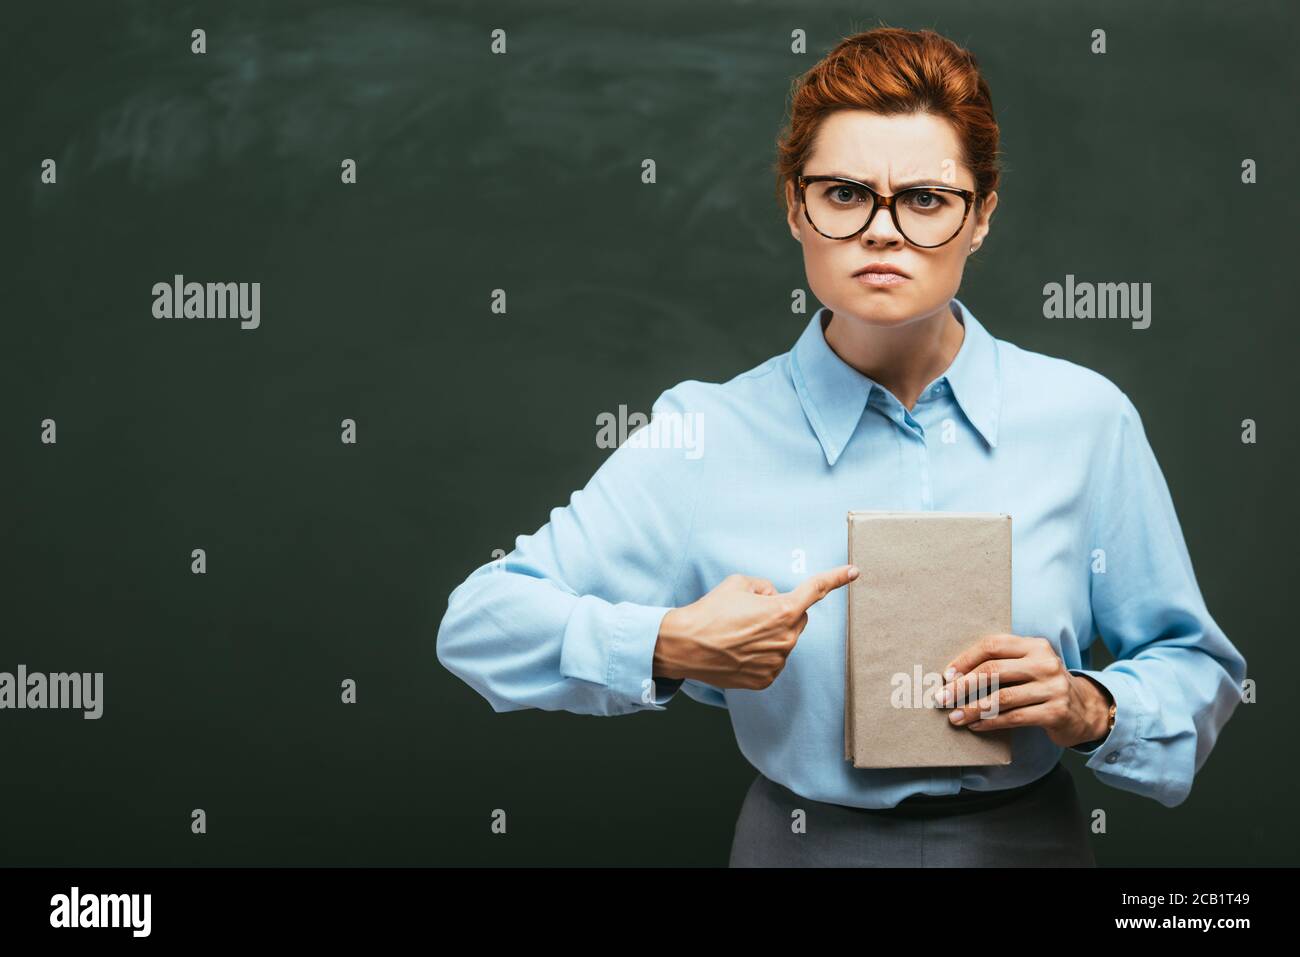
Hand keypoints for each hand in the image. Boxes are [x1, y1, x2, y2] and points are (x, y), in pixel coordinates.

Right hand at [655, 565, 858, 690]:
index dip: (836, 578)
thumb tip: (772, 597)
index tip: (853, 572)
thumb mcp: (738, 583)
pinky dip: (761, 653)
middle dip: (781, 611)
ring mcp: (778, 662)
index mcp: (783, 610)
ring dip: (770, 634)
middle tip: (751, 612)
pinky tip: (739, 651)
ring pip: (784, 640)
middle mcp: (786, 639)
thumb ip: (765, 587)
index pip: (816, 590)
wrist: (685, 646)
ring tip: (739, 634)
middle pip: (797, 618)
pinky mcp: (767, 678)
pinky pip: (774, 660)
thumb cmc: (710, 611)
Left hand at [937, 633, 1113, 748]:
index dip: (965, 660)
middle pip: (993, 671)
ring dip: (972, 709)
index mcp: (1035, 645)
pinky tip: (975, 726)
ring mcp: (1053, 688)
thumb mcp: (1028, 666)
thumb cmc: (1043, 686)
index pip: (993, 645)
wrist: (1085, 709)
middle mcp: (1045, 663)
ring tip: (954, 717)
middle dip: (962, 686)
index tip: (946, 676)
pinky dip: (990, 722)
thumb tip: (954, 677)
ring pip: (1001, 698)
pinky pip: (1015, 717)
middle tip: (942, 699)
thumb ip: (1001, 664)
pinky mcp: (1056, 712)